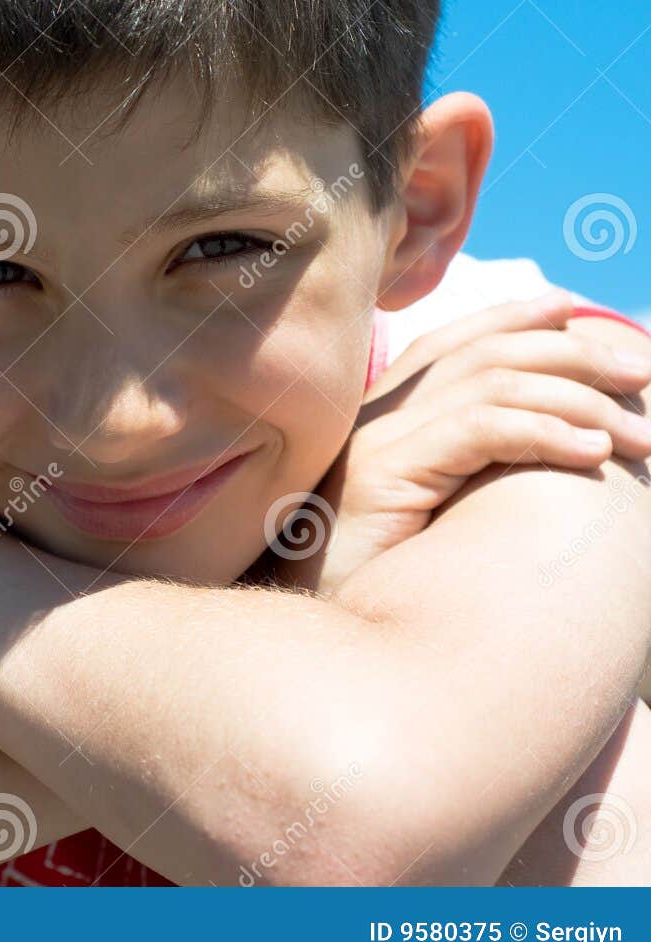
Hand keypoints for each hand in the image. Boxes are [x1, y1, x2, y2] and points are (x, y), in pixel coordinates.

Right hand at [263, 290, 650, 594]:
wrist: (322, 632)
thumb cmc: (383, 580)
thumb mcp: (433, 508)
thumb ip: (470, 464)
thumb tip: (558, 439)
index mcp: (383, 412)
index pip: (456, 339)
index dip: (517, 316)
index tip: (577, 310)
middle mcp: (376, 413)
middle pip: (487, 352)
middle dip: (576, 353)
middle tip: (644, 373)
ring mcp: (376, 438)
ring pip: (493, 383)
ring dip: (581, 400)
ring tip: (639, 435)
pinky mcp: (382, 472)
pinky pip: (478, 430)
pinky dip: (544, 432)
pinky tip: (591, 451)